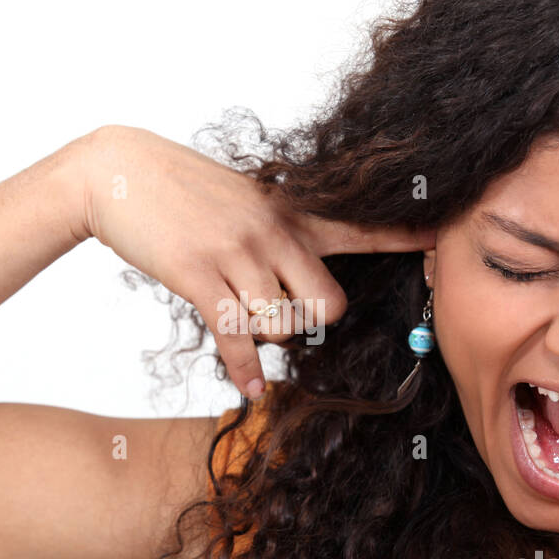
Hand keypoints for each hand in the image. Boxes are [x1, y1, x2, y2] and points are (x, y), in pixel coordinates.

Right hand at [75, 125, 435, 397]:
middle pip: (329, 303)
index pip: (361, 226)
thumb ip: (278, 224)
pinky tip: (250, 387)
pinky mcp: (200, 275)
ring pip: (282, 326)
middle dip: (313, 323)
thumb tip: (297, 263)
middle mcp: (273, 232)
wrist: (118, 172)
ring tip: (245, 326)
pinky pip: (236, 338)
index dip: (404, 237)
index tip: (440, 244)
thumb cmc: (181, 186)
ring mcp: (238, 253)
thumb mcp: (242, 194)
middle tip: (287, 316)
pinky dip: (244, 369)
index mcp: (289, 211)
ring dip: (268, 339)